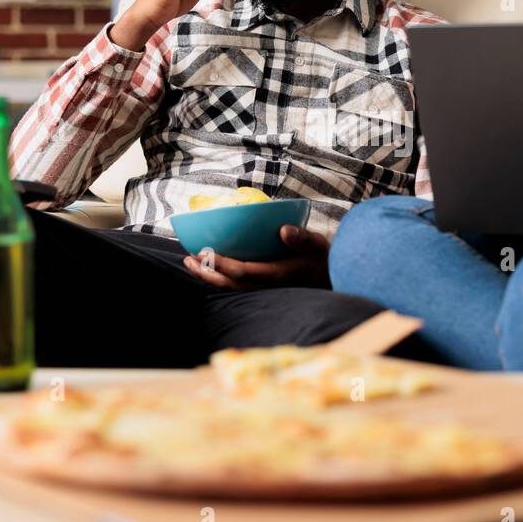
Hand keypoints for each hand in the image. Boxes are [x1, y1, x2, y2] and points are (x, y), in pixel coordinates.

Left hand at [182, 224, 331, 289]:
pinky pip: (236, 289)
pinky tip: (210, 271)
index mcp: (278, 275)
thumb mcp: (318, 244)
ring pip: (231, 289)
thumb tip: (283, 230)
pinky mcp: (264, 291)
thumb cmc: (324, 259)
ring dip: (209, 278)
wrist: (334, 279)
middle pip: (230, 285)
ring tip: (192, 265)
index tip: (203, 252)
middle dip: (207, 273)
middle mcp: (268, 287)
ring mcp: (265, 291)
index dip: (221, 264)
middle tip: (188, 259)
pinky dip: (219, 280)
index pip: (243, 272)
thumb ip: (302, 237)